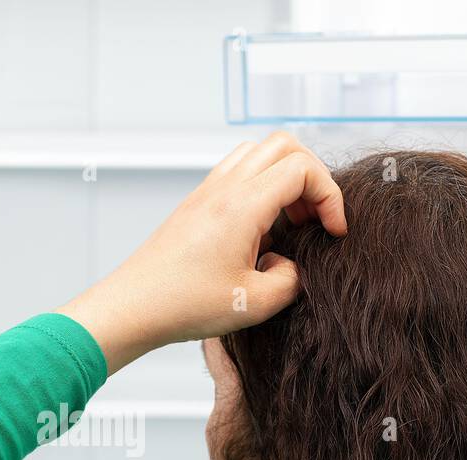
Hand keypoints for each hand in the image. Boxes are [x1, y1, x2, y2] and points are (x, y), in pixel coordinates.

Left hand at [59, 131, 346, 373]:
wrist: (133, 307)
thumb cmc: (182, 306)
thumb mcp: (255, 304)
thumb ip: (291, 279)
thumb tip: (292, 265)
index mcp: (242, 205)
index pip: (303, 168)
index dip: (330, 196)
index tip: (333, 231)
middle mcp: (223, 188)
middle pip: (285, 145)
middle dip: (313, 178)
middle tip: (315, 220)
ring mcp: (207, 191)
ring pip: (260, 153)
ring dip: (285, 179)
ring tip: (290, 224)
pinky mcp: (196, 203)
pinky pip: (238, 173)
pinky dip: (261, 188)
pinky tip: (261, 231)